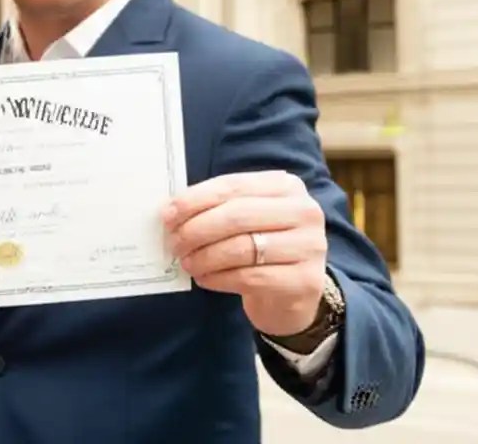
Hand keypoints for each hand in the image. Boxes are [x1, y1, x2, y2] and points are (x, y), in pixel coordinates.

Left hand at [162, 171, 326, 336]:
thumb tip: (171, 210)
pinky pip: (249, 277)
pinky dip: (218, 278)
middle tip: (174, 243)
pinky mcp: (304, 281)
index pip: (232, 186)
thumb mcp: (247, 219)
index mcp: (286, 186)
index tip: (168, 214)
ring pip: (241, 248)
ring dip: (204, 257)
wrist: (294, 292)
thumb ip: (217, 207)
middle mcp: (304, 211)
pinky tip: (204, 278)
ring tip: (187, 262)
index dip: (195, 200)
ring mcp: (309, 247)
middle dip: (196, 230)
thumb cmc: (263, 247)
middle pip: (236, 216)